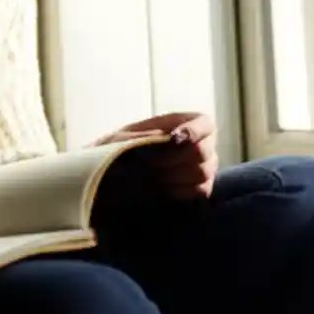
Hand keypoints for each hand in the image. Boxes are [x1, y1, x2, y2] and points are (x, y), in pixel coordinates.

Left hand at [97, 112, 217, 199]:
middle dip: (175, 159)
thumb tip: (162, 138)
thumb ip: (139, 136)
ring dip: (176, 176)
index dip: (194, 131)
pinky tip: (164, 189)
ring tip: (154, 176)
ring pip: (203, 172)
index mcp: (181, 123)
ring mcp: (203, 166)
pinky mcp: (200, 187)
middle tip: (152, 163)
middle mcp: (199, 143)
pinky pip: (202, 190)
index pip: (204, 123)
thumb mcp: (119, 139)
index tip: (173, 139)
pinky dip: (182, 190)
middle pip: (203, 151)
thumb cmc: (116, 150)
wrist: (109, 173)